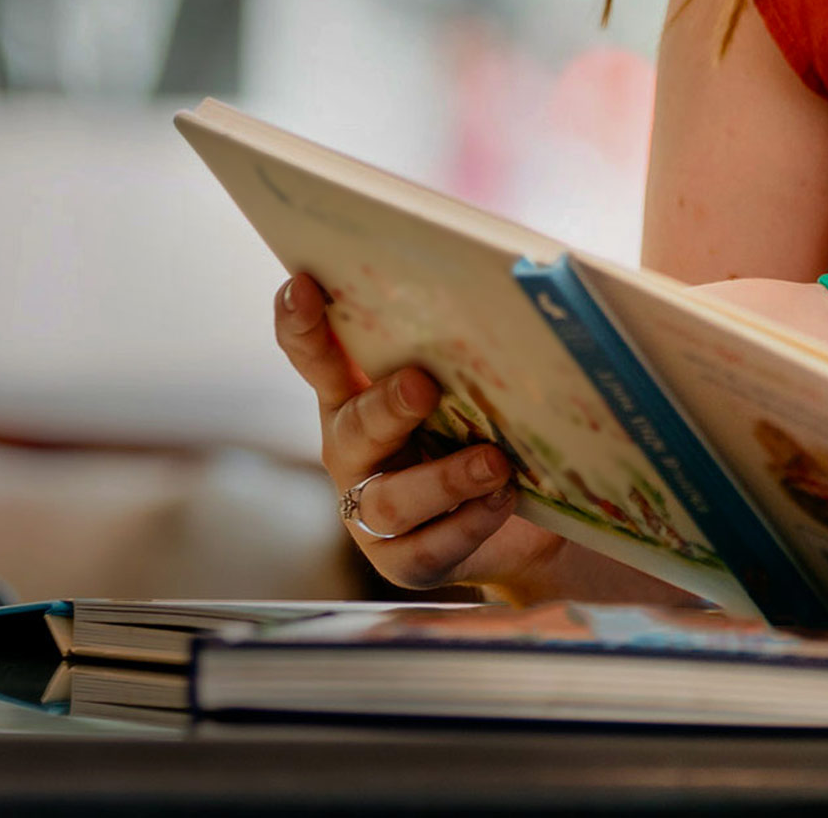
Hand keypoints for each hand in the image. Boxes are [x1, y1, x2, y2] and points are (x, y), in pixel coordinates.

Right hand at [274, 274, 563, 590]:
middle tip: (424, 384)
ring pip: (390, 500)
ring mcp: (370, 512)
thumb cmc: (490, 427)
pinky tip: (503, 499)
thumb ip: (470, 338)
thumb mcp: (476, 382)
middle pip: (353, 429)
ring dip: (444, 477)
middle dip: (387, 406)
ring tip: (494, 462)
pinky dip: (468, 524)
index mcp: (357, 396)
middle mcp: (353, 452)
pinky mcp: (402, 561)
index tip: (302, 285)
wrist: (525, 520)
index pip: (316, 357)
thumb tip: (521, 266)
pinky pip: (426, 548)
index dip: (302, 324)